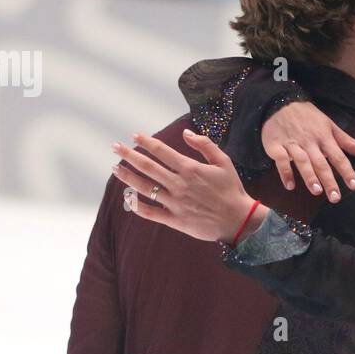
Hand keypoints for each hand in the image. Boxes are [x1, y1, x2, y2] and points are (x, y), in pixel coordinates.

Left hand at [109, 130, 265, 242]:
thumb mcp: (224, 162)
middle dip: (129, 155)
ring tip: (116, 168)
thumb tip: (186, 133)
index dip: (146, 142)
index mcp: (190, 168)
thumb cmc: (232, 190)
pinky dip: (138, 206)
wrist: (239, 220)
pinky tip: (128, 198)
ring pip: (145, 187)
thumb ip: (205, 145)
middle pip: (148, 167)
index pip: (162, 151)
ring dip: (128, 177)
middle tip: (115, 147)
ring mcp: (175, 203)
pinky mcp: (175, 220)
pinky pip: (151, 213)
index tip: (134, 136)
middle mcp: (179, 184)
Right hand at [262, 100, 354, 201]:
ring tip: (316, 191)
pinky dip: (285, 172)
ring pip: (302, 161)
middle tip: (335, 198)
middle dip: (329, 180)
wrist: (280, 103)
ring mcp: (292, 144)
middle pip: (321, 163)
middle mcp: (310, 141)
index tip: (354, 186)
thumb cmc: (309, 117)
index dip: (347, 171)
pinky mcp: (276, 146)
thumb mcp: (330, 126)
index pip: (338, 156)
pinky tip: (290, 185)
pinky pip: (281, 160)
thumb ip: (348, 142)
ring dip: (309, 176)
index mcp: (324, 137)